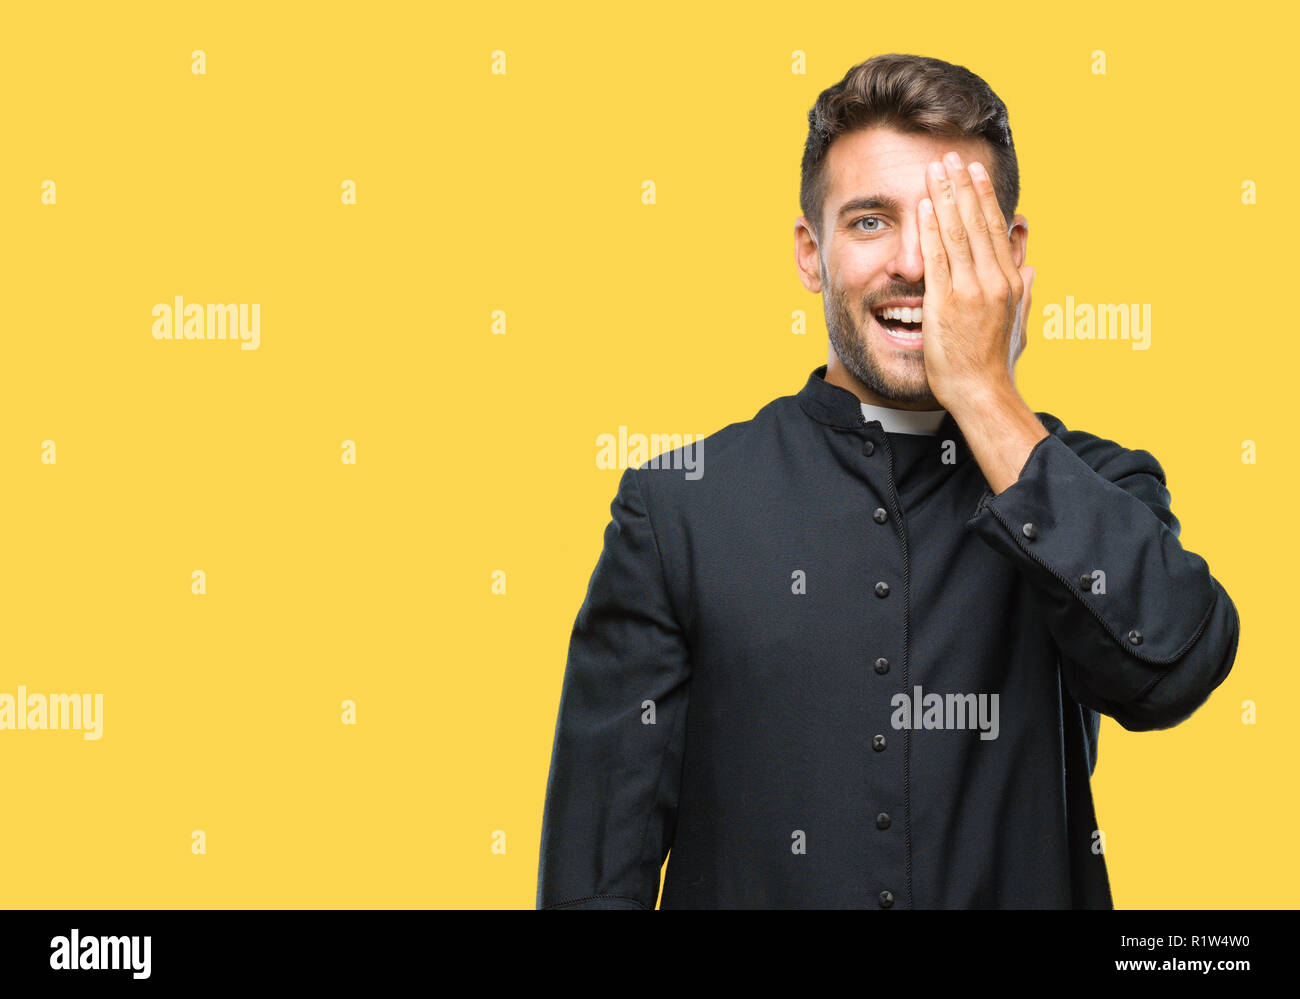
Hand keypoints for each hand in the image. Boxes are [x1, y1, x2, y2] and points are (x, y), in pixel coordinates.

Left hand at [918, 152, 1033, 408]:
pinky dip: (929, 231)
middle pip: (975, 223)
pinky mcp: (946, 304)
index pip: (994, 229)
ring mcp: (969, 291)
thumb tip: (1031, 268)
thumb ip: (1024, 293)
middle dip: (961, 187)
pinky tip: (922, 208)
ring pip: (956, 234)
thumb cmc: (995, 364)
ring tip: (934, 171)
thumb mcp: (1018, 324)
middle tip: (950, 157)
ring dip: (943, 199)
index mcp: (1010, 282)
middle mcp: (993, 280)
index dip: (983, 197)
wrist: (981, 392)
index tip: (974, 173)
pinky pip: (936, 259)